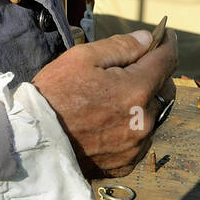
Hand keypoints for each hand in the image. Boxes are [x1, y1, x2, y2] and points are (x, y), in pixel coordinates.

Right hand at [32, 28, 177, 177]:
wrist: (33, 143)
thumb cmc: (54, 96)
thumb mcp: (82, 58)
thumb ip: (121, 46)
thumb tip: (148, 39)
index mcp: (136, 90)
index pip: (166, 61)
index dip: (166, 43)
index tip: (165, 35)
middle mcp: (144, 120)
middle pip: (164, 89)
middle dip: (155, 74)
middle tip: (133, 67)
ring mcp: (136, 145)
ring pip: (153, 115)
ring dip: (144, 102)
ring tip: (115, 97)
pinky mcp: (126, 163)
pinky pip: (139, 139)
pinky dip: (132, 126)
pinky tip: (110, 121)